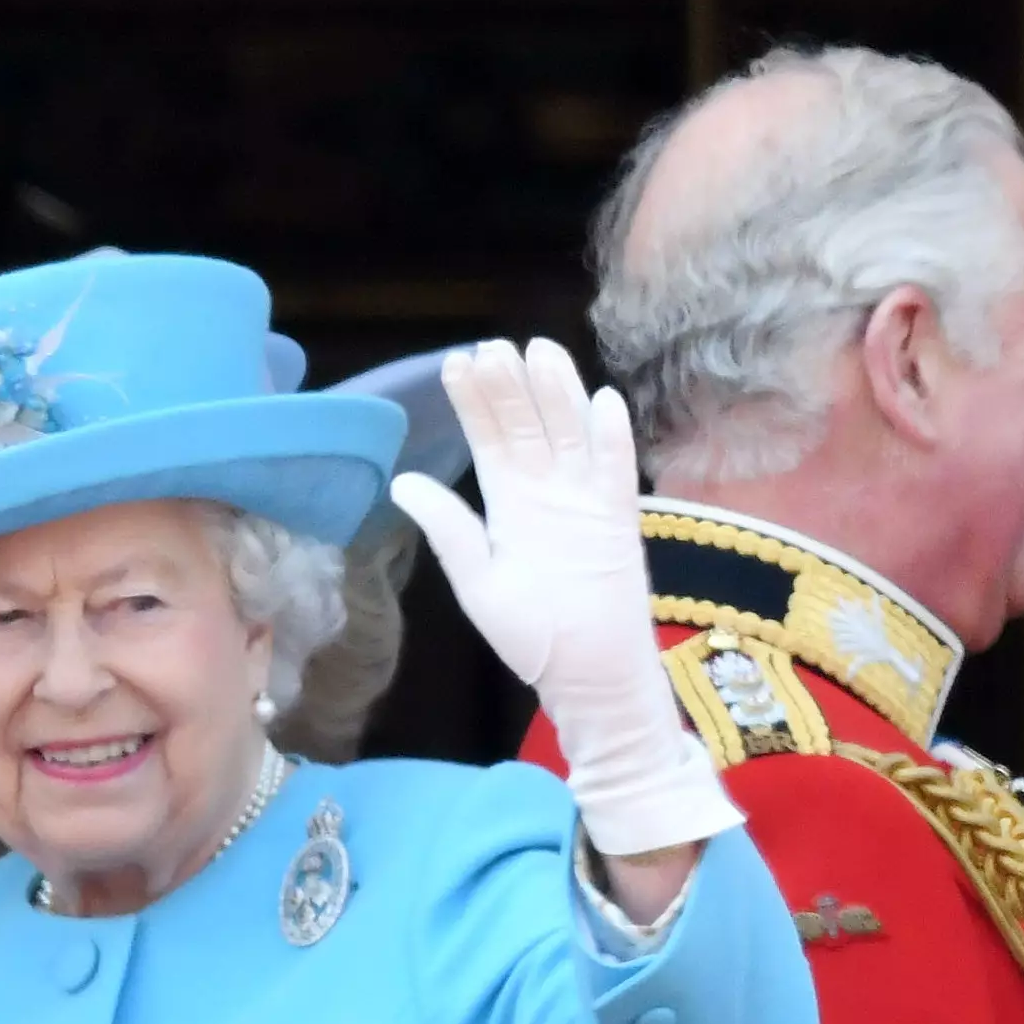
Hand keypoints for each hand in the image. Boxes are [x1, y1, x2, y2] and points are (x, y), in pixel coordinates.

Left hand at [392, 339, 739, 856]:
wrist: (588, 676)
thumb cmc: (533, 637)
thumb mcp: (479, 583)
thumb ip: (450, 530)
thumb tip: (402, 481)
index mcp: (508, 504)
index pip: (489, 439)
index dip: (475, 402)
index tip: (457, 362)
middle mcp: (546, 492)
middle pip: (529, 425)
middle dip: (511, 386)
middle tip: (494, 346)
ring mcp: (586, 501)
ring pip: (571, 434)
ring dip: (558, 394)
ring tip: (539, 351)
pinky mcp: (620, 520)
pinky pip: (617, 471)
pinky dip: (612, 438)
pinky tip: (603, 401)